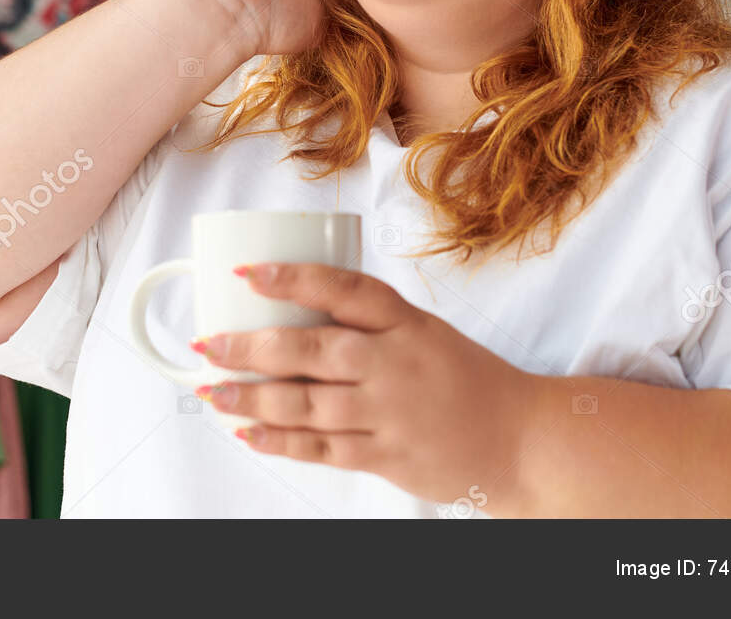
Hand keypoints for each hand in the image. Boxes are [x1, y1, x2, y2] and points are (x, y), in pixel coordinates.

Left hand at [190, 262, 543, 513]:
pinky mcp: (386, 457)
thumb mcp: (424, 332)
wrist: (520, 440)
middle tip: (210, 344)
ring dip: (252, 399)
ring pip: (306, 404)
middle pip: (312, 351)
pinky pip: (322, 449)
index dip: (292, 279)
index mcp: (406, 323)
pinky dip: (281, 442)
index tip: (246, 272)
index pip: (344, 290)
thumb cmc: (466, 379)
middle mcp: (395, 365)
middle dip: (252, 348)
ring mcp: (389, 414)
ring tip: (212, 392)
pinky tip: (248, 433)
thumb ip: (368, 323)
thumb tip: (292, 310)